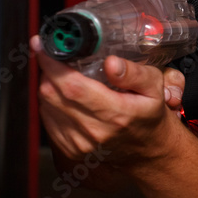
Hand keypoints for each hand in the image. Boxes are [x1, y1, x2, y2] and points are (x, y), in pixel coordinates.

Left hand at [32, 35, 185, 166]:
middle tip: (53, 54)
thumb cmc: (149, 116)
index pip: (72, 87)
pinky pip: (47, 118)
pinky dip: (51, 101)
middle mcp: (94, 131)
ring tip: (63, 74)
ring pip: (46, 104)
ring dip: (49, 84)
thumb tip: (111, 63)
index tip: (44, 46)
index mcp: (115, 114)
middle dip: (47, 69)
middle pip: (52, 94)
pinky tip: (65, 94)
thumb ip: (135, 73)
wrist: (148, 152)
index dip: (52, 64)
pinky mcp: (69, 149)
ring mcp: (79, 143)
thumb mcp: (154, 88)